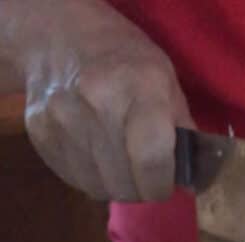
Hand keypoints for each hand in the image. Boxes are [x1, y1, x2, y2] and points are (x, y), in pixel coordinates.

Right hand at [13, 0, 192, 201]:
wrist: (61, 39)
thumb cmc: (127, 63)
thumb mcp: (167, 83)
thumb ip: (183, 131)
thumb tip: (194, 179)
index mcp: (140, 88)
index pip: (151, 159)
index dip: (162, 185)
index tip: (166, 186)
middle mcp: (97, 102)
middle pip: (125, 182)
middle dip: (142, 189)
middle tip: (146, 177)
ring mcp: (63, 118)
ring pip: (99, 187)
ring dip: (117, 186)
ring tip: (123, 165)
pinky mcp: (40, 132)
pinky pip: (76, 180)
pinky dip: (93, 179)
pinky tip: (99, 158)